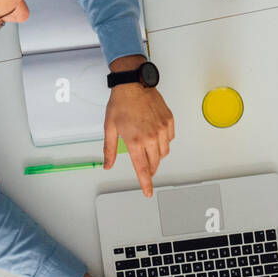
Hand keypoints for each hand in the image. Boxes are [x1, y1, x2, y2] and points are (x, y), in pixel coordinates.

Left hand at [103, 56, 173, 196]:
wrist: (134, 84)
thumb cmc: (121, 103)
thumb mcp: (109, 128)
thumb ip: (110, 150)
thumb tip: (108, 165)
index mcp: (135, 141)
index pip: (142, 169)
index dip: (146, 183)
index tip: (148, 192)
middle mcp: (151, 137)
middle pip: (154, 163)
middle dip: (150, 169)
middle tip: (145, 167)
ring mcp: (162, 129)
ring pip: (164, 152)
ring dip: (157, 155)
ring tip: (148, 147)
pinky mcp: (169, 121)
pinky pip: (170, 139)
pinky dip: (164, 142)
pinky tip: (155, 136)